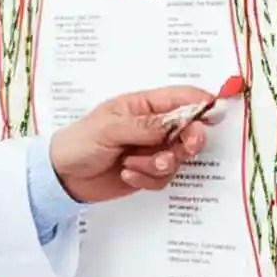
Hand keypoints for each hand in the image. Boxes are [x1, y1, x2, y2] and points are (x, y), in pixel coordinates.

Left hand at [48, 84, 225, 203]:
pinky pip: (164, 177)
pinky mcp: (147, 171)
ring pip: (178, 158)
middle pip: (189, 130)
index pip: (180, 97)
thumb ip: (145, 126)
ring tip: (133, 164)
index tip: (214, 113)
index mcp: (142, 105)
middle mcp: (151, 126)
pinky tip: (126, 174)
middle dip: (189, 140)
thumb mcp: (109, 129)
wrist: (62, 175)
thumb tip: (177, 121)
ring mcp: (150, 149)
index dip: (201, 103)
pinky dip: (147, 178)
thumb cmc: (79, 142)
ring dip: (158, 164)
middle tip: (183, 147)